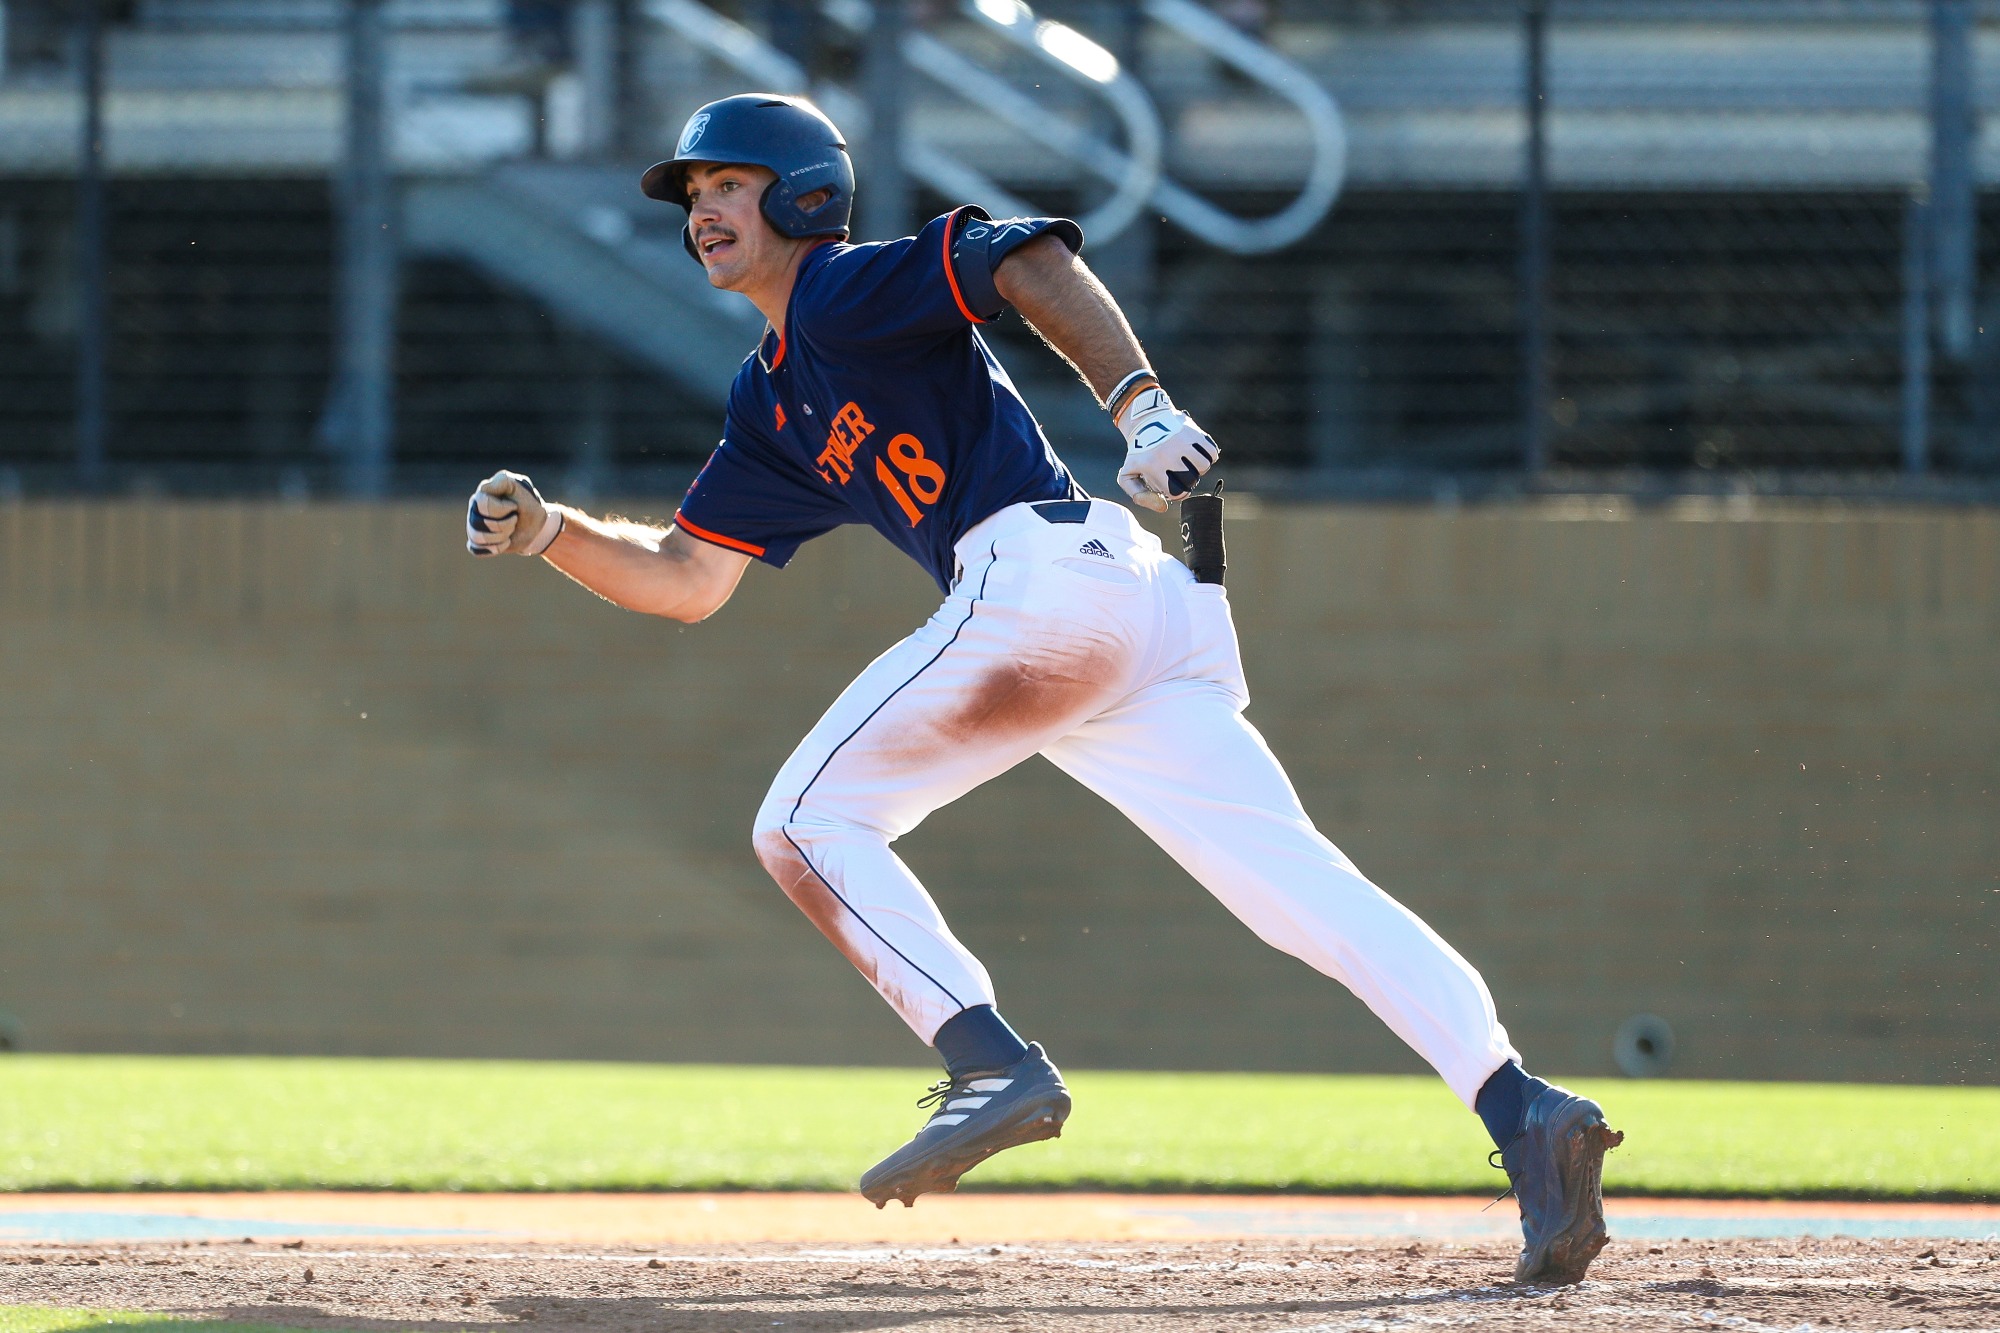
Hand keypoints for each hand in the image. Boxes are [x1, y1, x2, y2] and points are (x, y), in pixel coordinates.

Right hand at [466, 470, 563, 555]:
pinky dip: (495, 548)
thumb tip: (483, 488)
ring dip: (501, 537)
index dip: (503, 508)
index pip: (483, 504)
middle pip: (479, 523)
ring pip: (477, 537)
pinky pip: (476, 550)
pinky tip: (505, 542)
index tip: (514, 506)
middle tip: (515, 519)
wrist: (536, 524)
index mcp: (482, 494)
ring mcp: (473, 526)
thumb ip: (502, 481)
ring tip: (510, 530)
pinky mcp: (477, 543)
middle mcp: (474, 509)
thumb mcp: (519, 487)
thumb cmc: (527, 502)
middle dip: (504, 524)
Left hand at [1114, 382, 1216, 512]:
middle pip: (1191, 481)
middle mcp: (1168, 454)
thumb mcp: (1128, 475)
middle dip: (1188, 481)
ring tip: (1188, 463)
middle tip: (1180, 473)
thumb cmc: (1139, 453)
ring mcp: (1182, 442)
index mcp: (1152, 466)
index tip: (1170, 484)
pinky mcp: (1194, 432)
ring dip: (1199, 468)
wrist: (1146, 419)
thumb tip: (1163, 507)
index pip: (1177, 493)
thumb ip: (1139, 496)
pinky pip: (1212, 453)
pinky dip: (1209, 456)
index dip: (1175, 492)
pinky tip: (1197, 453)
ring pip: (1204, 467)